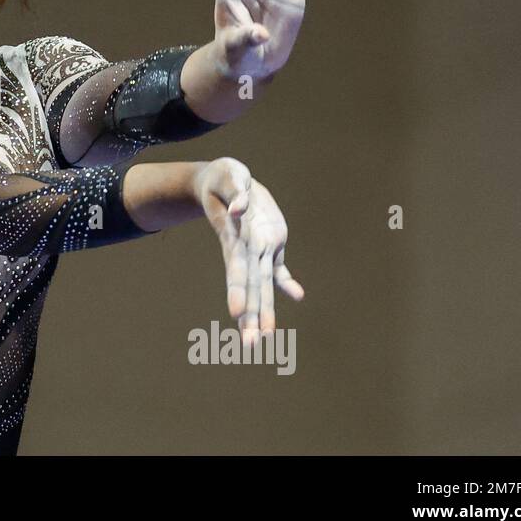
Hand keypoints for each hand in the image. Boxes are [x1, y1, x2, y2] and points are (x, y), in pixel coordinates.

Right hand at [192, 157, 303, 344]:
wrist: (223, 180)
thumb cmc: (223, 176)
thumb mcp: (228, 176)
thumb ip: (236, 193)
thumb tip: (240, 209)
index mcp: (235, 236)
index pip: (237, 268)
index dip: (238, 291)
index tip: (236, 314)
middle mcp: (246, 248)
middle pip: (249, 286)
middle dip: (250, 314)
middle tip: (250, 344)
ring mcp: (259, 248)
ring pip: (262, 285)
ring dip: (263, 310)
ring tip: (264, 338)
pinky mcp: (271, 243)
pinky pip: (278, 269)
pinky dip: (286, 282)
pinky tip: (297, 295)